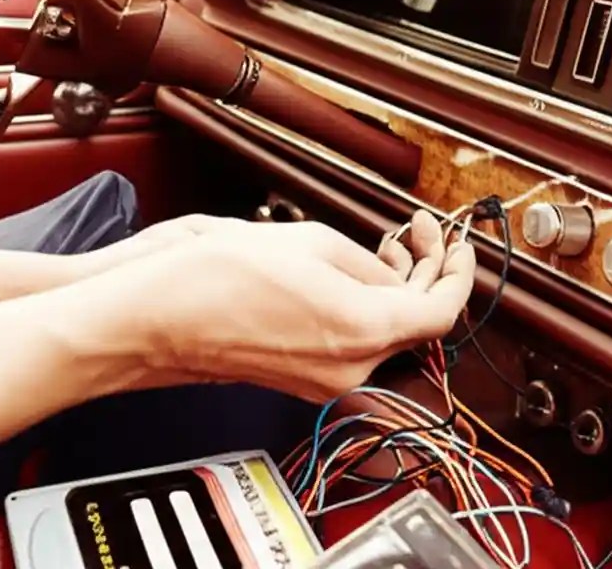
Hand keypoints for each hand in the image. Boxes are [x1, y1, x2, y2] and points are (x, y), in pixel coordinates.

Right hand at [86, 214, 475, 401]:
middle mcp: (349, 369)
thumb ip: (367, 264)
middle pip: (414, 324)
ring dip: (391, 289)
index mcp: (361, 331)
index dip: (457, 273)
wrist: (154, 317)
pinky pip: (349, 345)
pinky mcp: (298, 380)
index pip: (442, 312)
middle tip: (414, 231)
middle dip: (423, 273)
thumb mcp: (308, 243)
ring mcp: (323, 381)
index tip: (455, 244)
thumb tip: (389, 277)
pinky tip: (344, 276)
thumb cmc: (213, 279)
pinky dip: (360, 310)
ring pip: (382, 334)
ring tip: (379, 247)